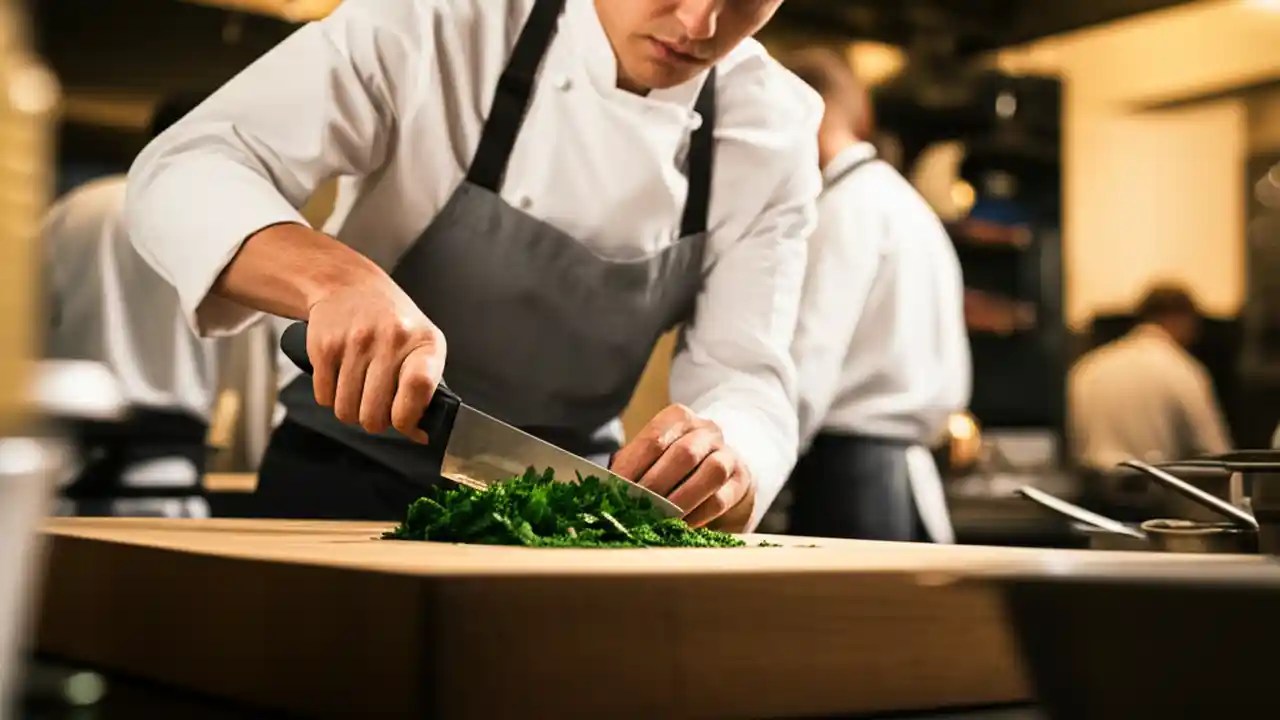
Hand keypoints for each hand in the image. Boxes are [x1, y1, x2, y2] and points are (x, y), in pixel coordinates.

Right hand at [210, 223, 446, 441]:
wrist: (348, 285)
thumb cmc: (393, 323)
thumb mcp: (422, 345)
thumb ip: (425, 390)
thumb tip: (421, 435)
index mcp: (424, 343)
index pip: (419, 388)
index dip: (409, 417)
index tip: (404, 422)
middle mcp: (391, 340)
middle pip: (374, 414)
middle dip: (374, 421)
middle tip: (376, 408)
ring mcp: (356, 343)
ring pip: (346, 411)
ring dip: (351, 411)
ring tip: (358, 391)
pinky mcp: (325, 347)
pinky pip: (324, 398)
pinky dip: (331, 397)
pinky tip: (341, 379)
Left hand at [610, 404, 755, 530]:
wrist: (721, 463)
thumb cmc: (674, 463)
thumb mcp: (653, 456)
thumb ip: (632, 467)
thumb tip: (604, 491)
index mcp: (679, 418)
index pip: (654, 438)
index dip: (633, 465)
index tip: (614, 489)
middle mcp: (707, 430)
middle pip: (683, 454)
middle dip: (656, 484)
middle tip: (635, 508)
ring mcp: (728, 454)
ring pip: (710, 473)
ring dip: (681, 499)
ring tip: (658, 519)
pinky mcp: (741, 480)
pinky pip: (721, 498)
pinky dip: (698, 515)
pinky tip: (679, 526)